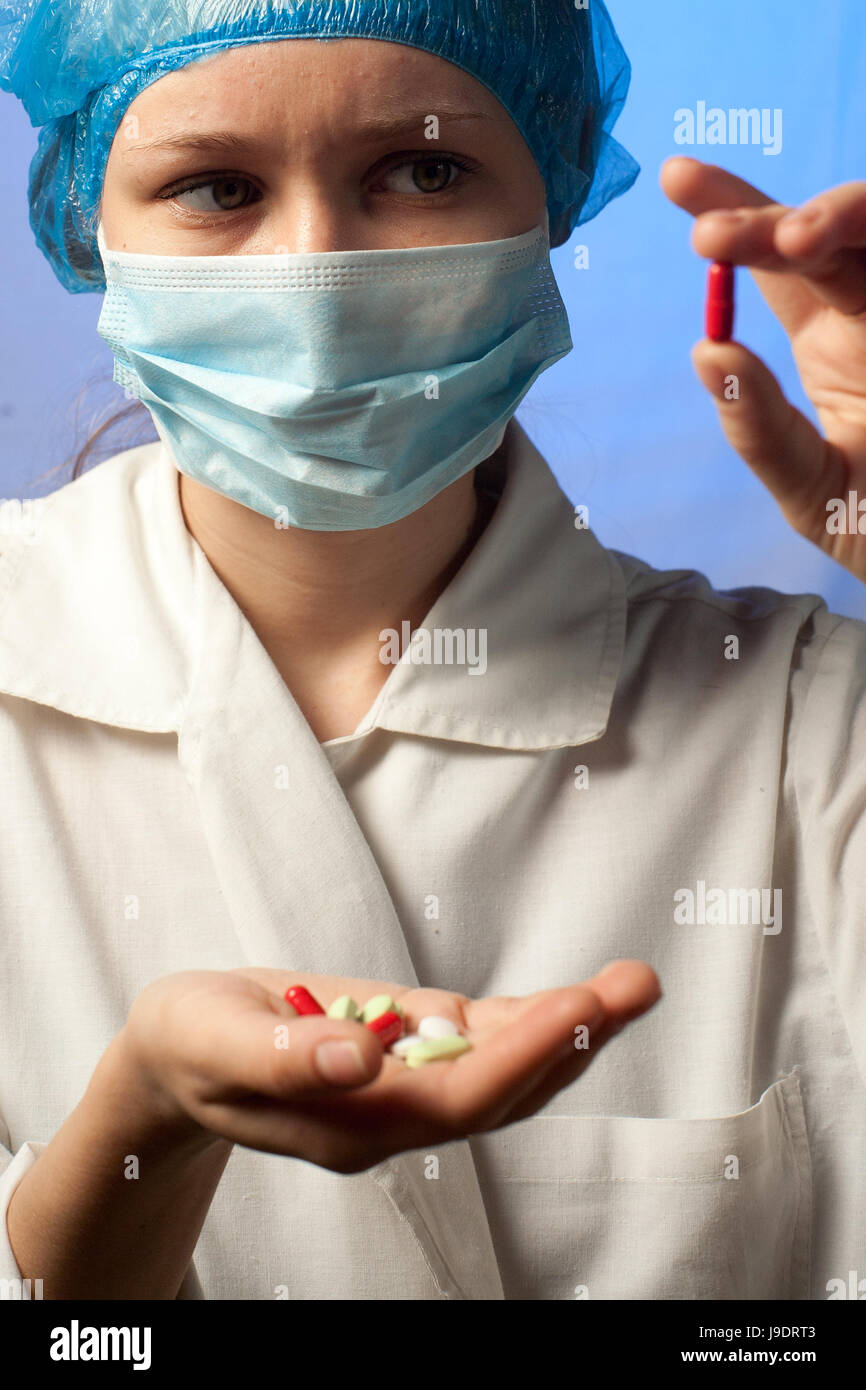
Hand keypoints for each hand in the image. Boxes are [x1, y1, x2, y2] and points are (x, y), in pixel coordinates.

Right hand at [121, 961, 659, 1172]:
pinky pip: (478, 1043)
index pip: (455, 1101)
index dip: (521, 1056)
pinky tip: (574, 999)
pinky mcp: (404, 1053)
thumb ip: (287, 1056)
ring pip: (502, 1067)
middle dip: (571, 1037)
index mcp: (350, 1121)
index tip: (577, 1006)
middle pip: (501, 1089)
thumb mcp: (216, 1040)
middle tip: (637, 986)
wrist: (181, 1054)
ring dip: (568, 1026)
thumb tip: (362, 1054)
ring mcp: (403, 1086)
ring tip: (632, 984)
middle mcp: (391, 1115)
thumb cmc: (192, 1044)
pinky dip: (527, 1018)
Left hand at [661, 156, 865, 582]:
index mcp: (833, 338)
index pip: (776, 260)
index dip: (733, 211)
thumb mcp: (811, 491)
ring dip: (843, 217)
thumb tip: (707, 351)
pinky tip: (850, 242)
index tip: (675, 176)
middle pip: (827, 233)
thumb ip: (762, 433)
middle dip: (771, 221)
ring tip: (796, 238)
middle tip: (715, 236)